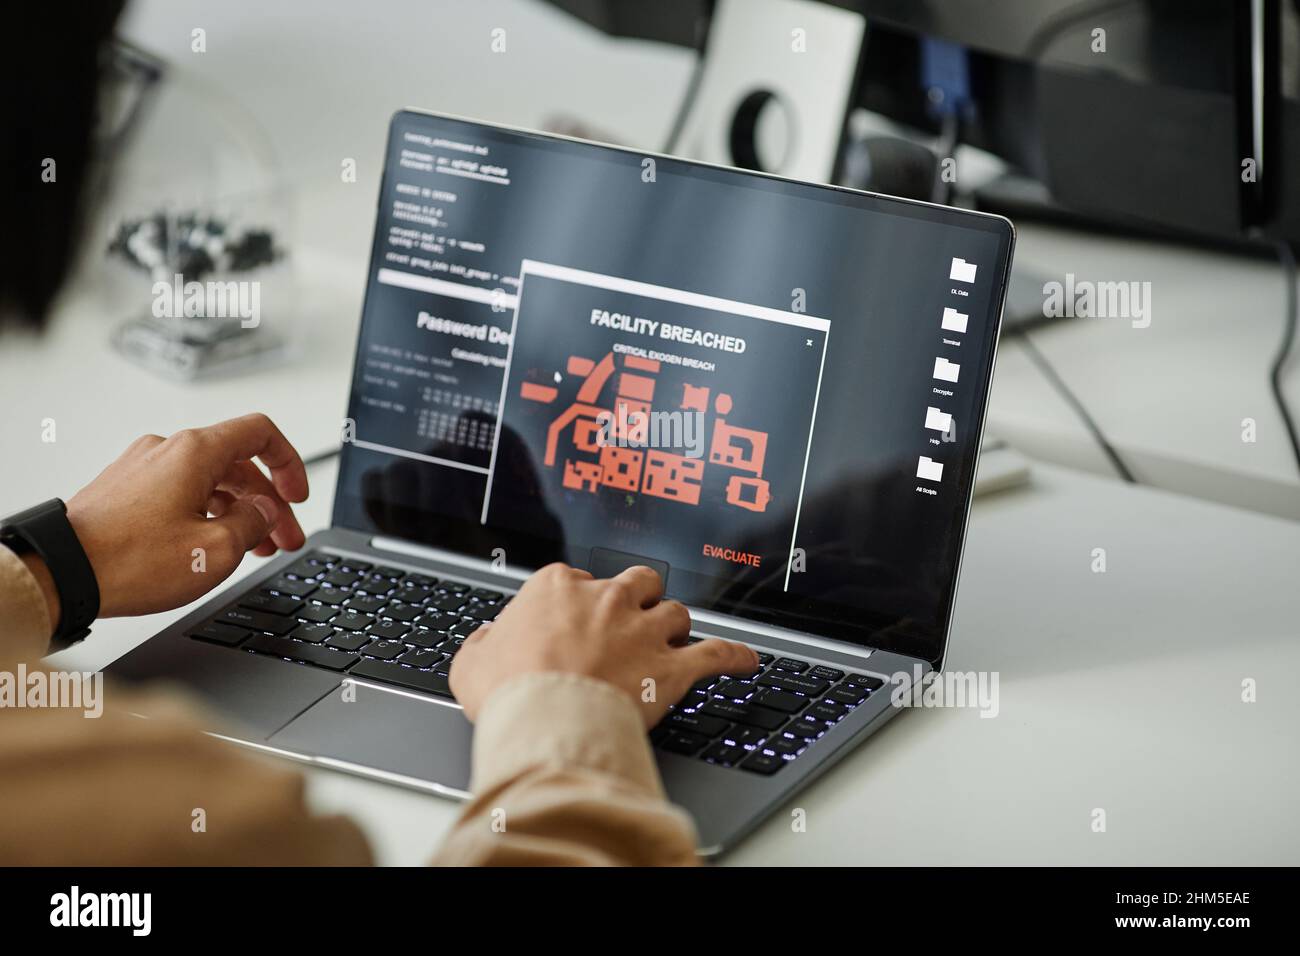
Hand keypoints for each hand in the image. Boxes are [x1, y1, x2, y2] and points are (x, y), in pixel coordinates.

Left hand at [60, 413, 308, 619]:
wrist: (61, 573)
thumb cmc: (130, 560)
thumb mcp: (217, 549)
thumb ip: (254, 523)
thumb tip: (263, 512)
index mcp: (195, 451)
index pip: (260, 433)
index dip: (289, 464)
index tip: (296, 496)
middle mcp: (167, 450)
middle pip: (236, 464)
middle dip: (267, 503)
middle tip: (284, 539)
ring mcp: (141, 468)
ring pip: (208, 481)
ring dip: (237, 511)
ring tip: (252, 549)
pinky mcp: (124, 490)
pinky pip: (179, 492)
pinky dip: (205, 513)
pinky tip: (210, 543)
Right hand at [449, 563, 758, 726]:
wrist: (547, 719)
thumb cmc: (509, 691)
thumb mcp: (472, 663)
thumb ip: (483, 644)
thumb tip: (486, 642)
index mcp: (558, 588)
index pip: (576, 581)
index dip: (579, 605)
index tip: (575, 624)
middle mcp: (608, 599)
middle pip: (637, 583)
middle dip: (639, 600)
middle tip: (632, 622)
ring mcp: (644, 630)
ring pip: (675, 613)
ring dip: (675, 628)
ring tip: (671, 643)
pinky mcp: (672, 667)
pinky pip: (717, 653)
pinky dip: (734, 656)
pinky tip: (746, 660)